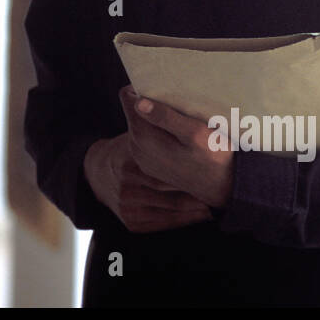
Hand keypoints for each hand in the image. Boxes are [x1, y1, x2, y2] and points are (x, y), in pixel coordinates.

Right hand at [83, 133, 212, 232]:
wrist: (98, 173)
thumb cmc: (126, 150)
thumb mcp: (133, 133)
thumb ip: (150, 123)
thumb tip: (154, 97)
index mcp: (130, 160)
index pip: (166, 167)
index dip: (190, 167)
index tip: (213, 165)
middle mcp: (127, 183)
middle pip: (171, 188)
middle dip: (197, 188)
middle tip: (221, 187)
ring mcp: (129, 204)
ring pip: (171, 207)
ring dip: (196, 206)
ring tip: (217, 202)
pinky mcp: (132, 222)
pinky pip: (165, 223)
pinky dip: (186, 220)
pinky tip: (202, 215)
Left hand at [120, 85, 234, 208]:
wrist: (224, 189)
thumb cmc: (214, 157)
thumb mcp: (196, 133)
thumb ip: (166, 117)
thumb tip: (139, 102)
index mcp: (143, 136)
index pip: (127, 97)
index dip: (142, 86)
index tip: (163, 86)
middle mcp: (136, 147)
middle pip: (134, 110)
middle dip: (151, 102)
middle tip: (177, 103)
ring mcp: (141, 157)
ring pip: (140, 125)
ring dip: (155, 118)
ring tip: (181, 120)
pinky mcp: (149, 164)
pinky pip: (147, 140)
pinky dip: (159, 133)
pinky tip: (180, 137)